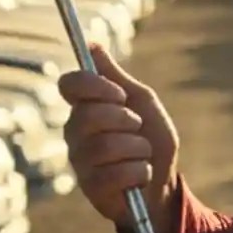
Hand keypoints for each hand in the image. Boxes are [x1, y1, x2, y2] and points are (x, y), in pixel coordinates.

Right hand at [58, 43, 179, 230]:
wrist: (163, 184)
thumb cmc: (151, 140)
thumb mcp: (141, 102)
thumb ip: (115, 77)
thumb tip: (92, 44)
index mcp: (85, 107)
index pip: (69, 84)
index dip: (94, 86)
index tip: (120, 95)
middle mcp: (74, 132)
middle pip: (89, 114)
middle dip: (126, 121)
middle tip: (137, 130)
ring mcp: (79, 161)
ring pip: (106, 145)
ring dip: (138, 149)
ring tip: (141, 155)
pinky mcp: (90, 188)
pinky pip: (115, 173)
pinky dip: (139, 172)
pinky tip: (138, 177)